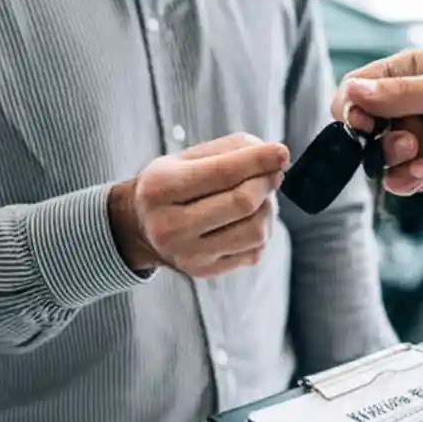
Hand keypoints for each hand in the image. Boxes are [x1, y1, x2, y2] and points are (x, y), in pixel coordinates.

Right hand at [108, 133, 289, 273]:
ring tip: (259, 196)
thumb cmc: (170, 185)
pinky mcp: (206, 271)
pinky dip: (262, 229)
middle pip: (242, 203)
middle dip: (266, 183)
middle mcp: (170, 228)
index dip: (259, 161)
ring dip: (268, 208)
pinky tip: (248, 219)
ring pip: (256, 231)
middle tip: (272, 173)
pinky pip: (255, 251)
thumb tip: (275, 157)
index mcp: (161, 189)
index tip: (282, 152)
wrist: (140, 228)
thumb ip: (230, 150)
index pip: (222, 173)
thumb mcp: (185, 158)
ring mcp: (189, 255)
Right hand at [331, 48, 422, 195]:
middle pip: (360, 126)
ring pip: (377, 158)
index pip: (357, 88)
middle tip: (387, 134)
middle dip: (366, 135)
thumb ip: (402, 93)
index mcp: (406, 75)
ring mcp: (416, 141)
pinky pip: (400, 181)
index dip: (349, 103)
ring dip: (388, 157)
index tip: (357, 117)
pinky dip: (405, 180)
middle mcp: (405, 108)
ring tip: (414, 150)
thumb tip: (352, 92)